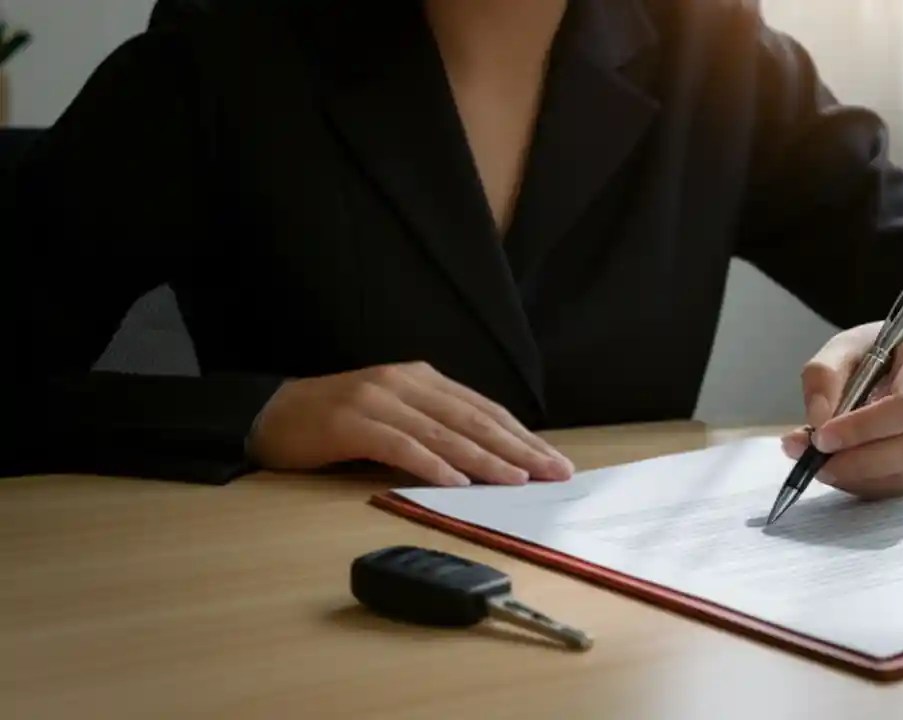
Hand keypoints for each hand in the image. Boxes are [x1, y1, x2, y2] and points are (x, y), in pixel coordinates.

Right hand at [248, 362, 573, 485]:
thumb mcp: (394, 418)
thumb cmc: (335, 423)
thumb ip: (434, 430)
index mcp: (422, 380)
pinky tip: (455, 482)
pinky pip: (399, 445)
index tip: (554, 460)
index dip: (522, 435)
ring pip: (444, 432)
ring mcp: (378, 399)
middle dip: (518, 448)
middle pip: (473, 419)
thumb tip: (489, 463)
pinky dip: (430, 464)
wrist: (269, 414)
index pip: (484, 410)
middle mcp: (405, 383)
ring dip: (485, 459)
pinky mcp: (350, 422)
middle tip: (553, 471)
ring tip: (518, 481)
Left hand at [781, 323, 902, 499]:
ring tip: (824, 468)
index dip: (863, 427)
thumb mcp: (845, 347)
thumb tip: (817, 419)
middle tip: (816, 462)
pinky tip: (846, 475)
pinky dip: (873, 486)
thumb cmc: (877, 354)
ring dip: (863, 477)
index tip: (821, 437)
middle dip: (860, 461)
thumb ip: (824, 375)